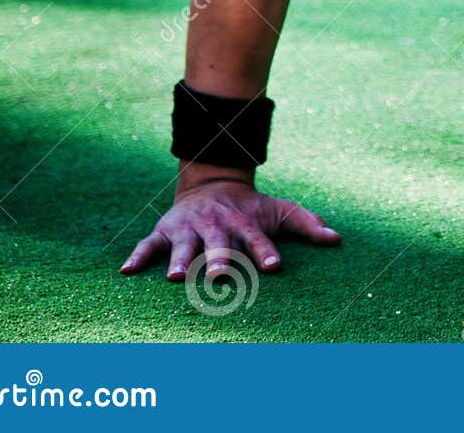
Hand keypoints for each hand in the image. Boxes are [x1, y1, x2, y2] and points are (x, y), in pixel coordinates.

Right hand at [119, 178, 340, 279]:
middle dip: (220, 260)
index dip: (266, 252)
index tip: (275, 266)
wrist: (213, 185)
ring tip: (176, 277)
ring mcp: (190, 229)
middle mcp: (217, 227)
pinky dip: (138, 256)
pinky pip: (149, 244)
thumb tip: (337, 238)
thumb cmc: (251, 208)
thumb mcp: (280, 210)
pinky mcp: (165, 231)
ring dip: (181, 260)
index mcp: (245, 225)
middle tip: (221, 277)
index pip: (258, 240)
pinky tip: (127, 271)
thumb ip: (307, 224)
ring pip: (185, 247)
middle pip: (220, 246)